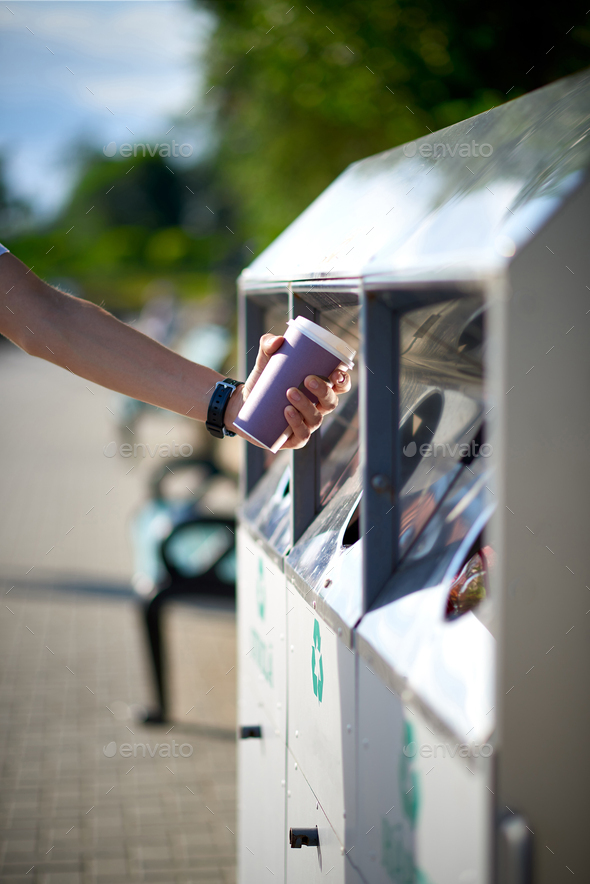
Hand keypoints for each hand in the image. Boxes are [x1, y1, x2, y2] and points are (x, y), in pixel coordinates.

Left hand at [224, 333, 350, 449]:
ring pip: (315, 418)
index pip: (339, 386)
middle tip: (308, 379)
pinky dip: (297, 424)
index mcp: (318, 389)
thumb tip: (278, 340)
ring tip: (290, 392)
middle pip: (330, 402)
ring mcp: (306, 424)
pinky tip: (288, 412)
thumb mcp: (265, 361)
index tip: (336, 372)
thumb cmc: (262, 381)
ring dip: (306, 405)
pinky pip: (301, 435)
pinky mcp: (292, 438)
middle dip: (323, 390)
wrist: (241, 404)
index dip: (343, 381)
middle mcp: (316, 408)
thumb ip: (269, 345)